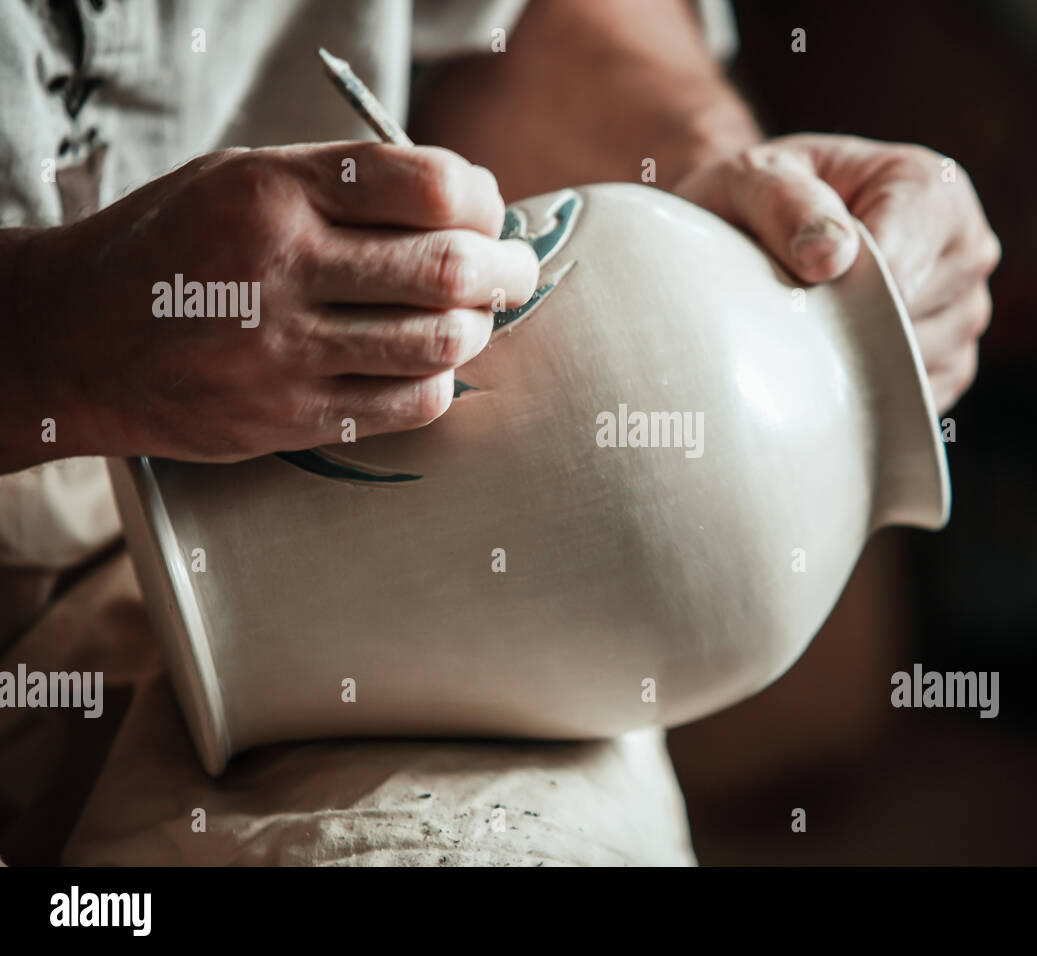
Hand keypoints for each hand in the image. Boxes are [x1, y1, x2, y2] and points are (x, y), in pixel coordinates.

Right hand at [2, 142, 538, 469]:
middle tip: (513, 271)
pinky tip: (426, 365)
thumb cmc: (178, 246)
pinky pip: (410, 405)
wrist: (78, 338)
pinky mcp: (290, 419)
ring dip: (478, 329)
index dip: (482, 200)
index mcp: (275, 190)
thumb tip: (468, 205)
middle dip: (507, 269)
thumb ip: (346, 185)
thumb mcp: (243, 179)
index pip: (428, 187)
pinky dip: (439, 382)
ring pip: (440, 342)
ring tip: (470, 318)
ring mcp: (286, 352)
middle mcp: (283, 268)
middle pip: (449, 269)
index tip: (485, 211)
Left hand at [673, 134, 999, 413]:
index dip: (840, 293)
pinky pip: (915, 402)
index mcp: (934, 188)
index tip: (797, 294)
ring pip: (911, 368)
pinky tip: (835, 358)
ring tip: (813, 324)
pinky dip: (869, 396)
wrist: (763, 232)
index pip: (900, 265)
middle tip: (790, 310)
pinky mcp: (953, 365)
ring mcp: (966, 312)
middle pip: (906, 321)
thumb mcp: (753, 178)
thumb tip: (829, 255)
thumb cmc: (763, 200)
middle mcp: (966, 249)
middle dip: (841, 327)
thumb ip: (785, 202)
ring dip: (851, 363)